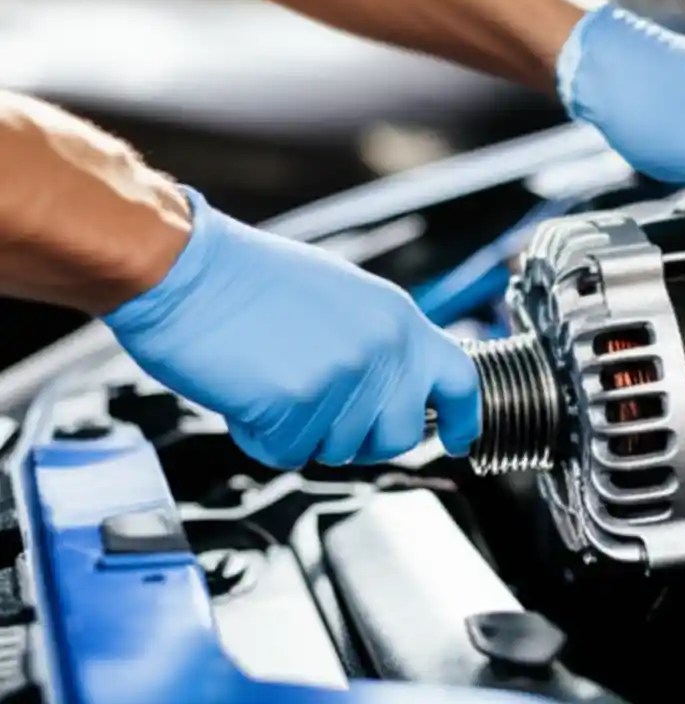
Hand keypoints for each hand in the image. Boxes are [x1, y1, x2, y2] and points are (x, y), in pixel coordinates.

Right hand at [103, 188, 479, 468]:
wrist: (182, 269)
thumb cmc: (245, 279)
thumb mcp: (341, 297)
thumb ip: (379, 341)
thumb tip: (399, 384)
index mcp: (396, 317)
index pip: (458, 379)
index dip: (463, 416)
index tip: (459, 438)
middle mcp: (382, 349)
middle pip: (399, 435)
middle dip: (361, 437)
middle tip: (319, 406)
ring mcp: (344, 380)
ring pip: (339, 450)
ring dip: (302, 431)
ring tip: (272, 379)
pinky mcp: (298, 407)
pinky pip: (288, 453)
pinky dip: (261, 436)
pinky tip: (247, 392)